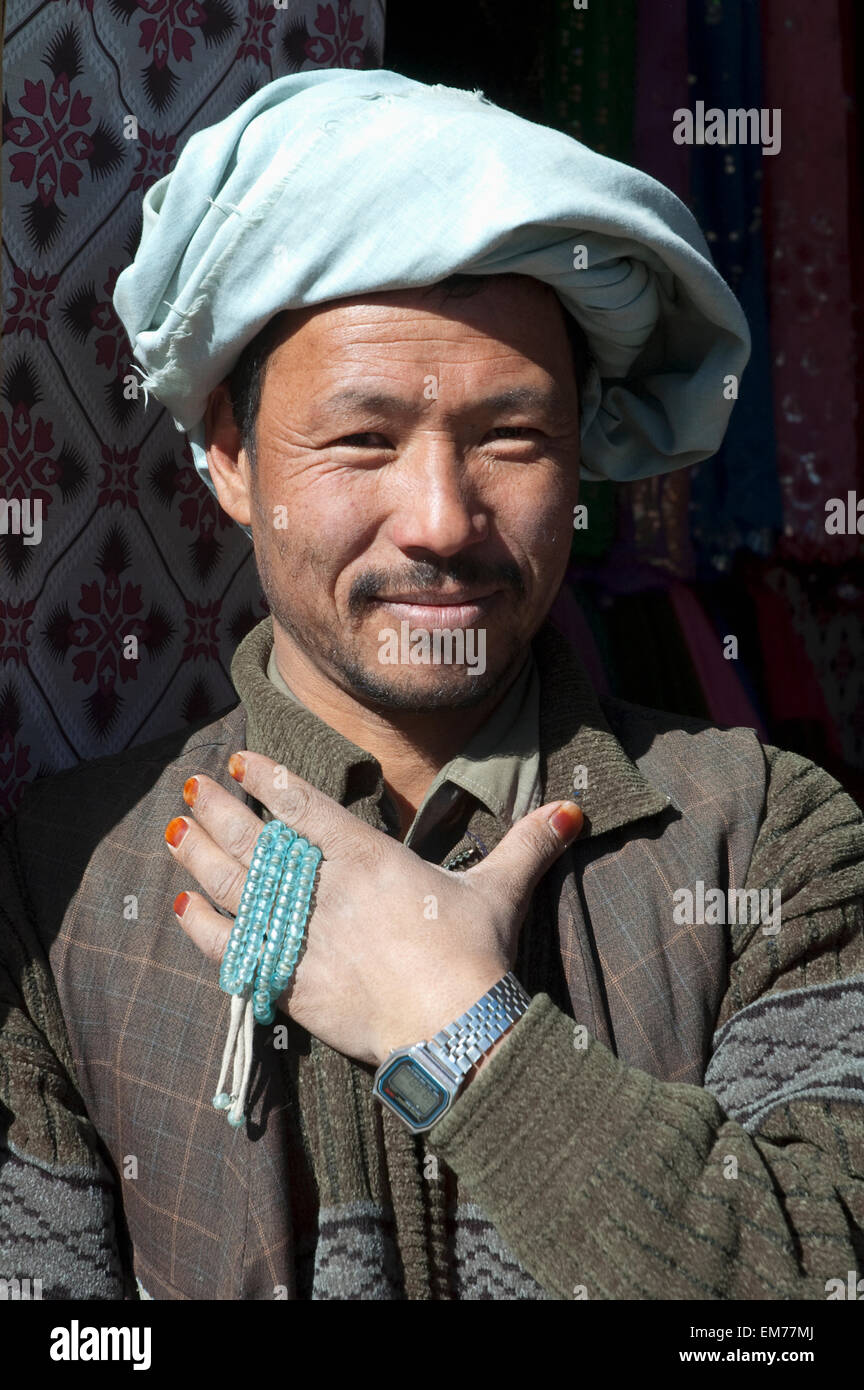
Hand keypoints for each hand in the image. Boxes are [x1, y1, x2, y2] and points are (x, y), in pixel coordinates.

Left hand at [165, 751, 582, 1066]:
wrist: (454, 1027)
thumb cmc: (474, 953)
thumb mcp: (500, 889)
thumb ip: (528, 843)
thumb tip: (574, 809)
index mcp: (367, 857)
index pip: (304, 806)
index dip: (269, 780)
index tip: (241, 762)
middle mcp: (323, 888)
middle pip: (255, 840)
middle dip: (218, 811)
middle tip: (191, 787)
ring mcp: (301, 934)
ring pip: (235, 888)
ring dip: (199, 857)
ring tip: (173, 831)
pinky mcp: (289, 982)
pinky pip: (232, 949)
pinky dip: (202, 929)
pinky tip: (180, 909)